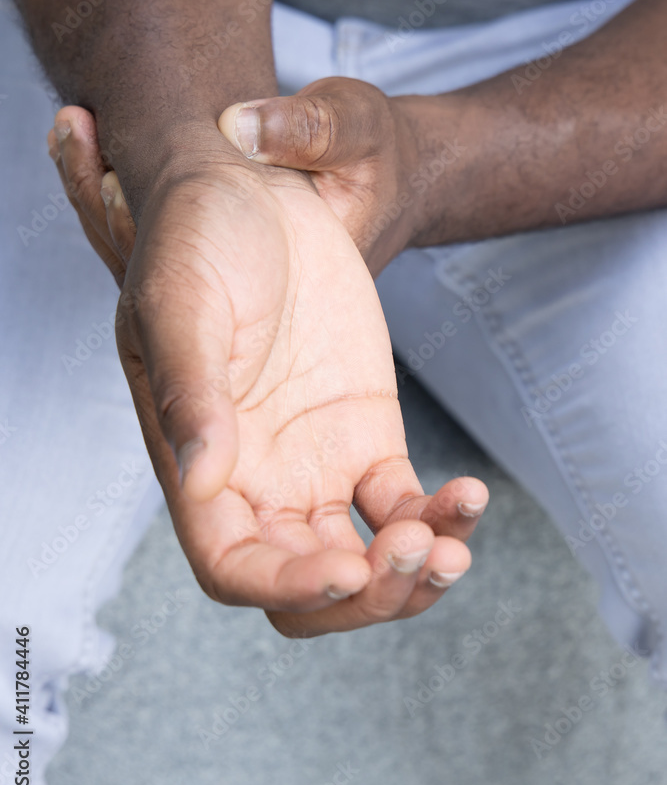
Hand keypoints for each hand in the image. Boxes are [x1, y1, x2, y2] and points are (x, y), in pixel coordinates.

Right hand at [48, 109, 486, 635]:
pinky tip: (471, 494)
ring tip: (453, 540)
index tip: (345, 568)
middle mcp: (256, 481)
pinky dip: (442, 518)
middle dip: (361, 595)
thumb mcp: (182, 304)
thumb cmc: (197, 239)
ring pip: (362, 561)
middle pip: (303, 585)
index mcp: (200, 464)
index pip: (231, 566)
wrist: (251, 189)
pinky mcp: (368, 437)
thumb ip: (189, 394)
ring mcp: (316, 464)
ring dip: (410, 573)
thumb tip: (200, 481)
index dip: (284, 586)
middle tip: (411, 552)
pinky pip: (406, 506)